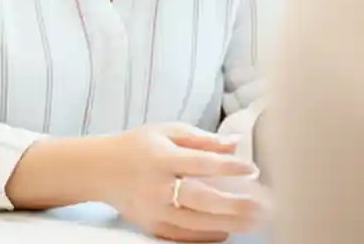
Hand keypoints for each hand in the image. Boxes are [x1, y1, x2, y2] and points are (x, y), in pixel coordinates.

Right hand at [99, 123, 267, 241]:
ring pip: (197, 222)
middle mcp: (158, 186)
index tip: (253, 169)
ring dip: (229, 222)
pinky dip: (208, 235)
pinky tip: (229, 230)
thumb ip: (202, 138)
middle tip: (264, 205)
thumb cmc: (138, 146)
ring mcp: (154, 210)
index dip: (229, 166)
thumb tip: (235, 143)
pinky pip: (184, 235)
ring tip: (256, 220)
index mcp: (162, 157)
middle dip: (235, 204)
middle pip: (201, 198)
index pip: (200, 163)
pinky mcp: (152, 225)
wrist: (100, 170)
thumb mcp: (167, 131)